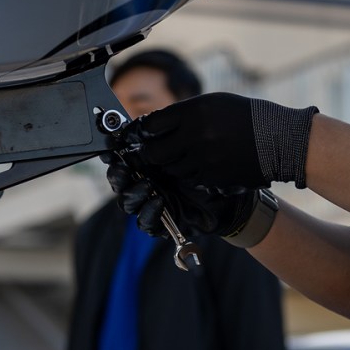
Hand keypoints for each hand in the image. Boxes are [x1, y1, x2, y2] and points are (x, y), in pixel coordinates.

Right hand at [104, 149, 258, 239]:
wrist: (236, 189)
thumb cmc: (215, 161)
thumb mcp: (191, 142)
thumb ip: (167, 137)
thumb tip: (142, 126)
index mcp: (150, 163)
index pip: (122, 161)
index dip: (113, 159)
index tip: (112, 153)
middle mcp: (148, 183)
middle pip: (120, 183)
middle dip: (119, 177)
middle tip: (125, 170)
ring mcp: (154, 202)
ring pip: (129, 203)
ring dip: (133, 194)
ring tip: (147, 185)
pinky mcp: (164, 222)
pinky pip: (147, 224)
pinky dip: (149, 213)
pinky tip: (159, 201)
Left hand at [122, 92, 317, 190]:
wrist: (279, 140)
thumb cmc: (247, 116)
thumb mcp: (214, 103)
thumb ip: (185, 113)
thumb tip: (156, 123)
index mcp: (194, 111)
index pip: (152, 124)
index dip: (145, 130)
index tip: (144, 133)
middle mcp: (195, 135)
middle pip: (155, 151)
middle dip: (150, 152)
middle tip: (152, 151)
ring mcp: (203, 159)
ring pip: (171, 167)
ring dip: (171, 163)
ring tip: (183, 155)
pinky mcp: (212, 178)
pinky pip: (189, 178)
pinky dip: (189, 173)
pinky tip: (200, 164)